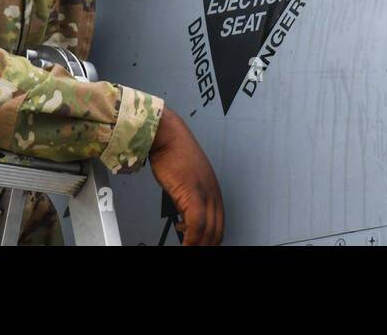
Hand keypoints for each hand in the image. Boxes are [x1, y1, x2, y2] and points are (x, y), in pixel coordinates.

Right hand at [149, 107, 223, 244]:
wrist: (167, 136)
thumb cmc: (173, 153)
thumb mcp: (186, 181)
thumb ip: (188, 200)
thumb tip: (184, 221)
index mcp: (213, 190)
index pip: (219, 224)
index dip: (213, 239)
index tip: (204, 245)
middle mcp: (212, 192)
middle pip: (217, 230)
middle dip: (208, 244)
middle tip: (196, 251)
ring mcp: (204, 192)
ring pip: (209, 230)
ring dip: (199, 245)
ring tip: (189, 249)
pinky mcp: (192, 193)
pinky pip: (196, 224)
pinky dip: (191, 239)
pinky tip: (184, 244)